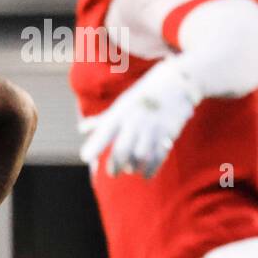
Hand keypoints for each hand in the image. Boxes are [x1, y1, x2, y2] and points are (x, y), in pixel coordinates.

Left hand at [79, 58, 198, 178]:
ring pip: (141, 155)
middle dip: (115, 164)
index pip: (104, 132)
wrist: (176, 82)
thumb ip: (103, 120)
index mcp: (120, 113)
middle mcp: (135, 121)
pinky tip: (146, 175)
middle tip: (112, 173)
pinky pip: (159, 155)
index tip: (85, 157)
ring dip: (134, 166)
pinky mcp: (169, 132)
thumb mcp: (121, 105)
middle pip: (122, 149)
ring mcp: (153, 127)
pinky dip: (152, 168)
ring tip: (130, 169)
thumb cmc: (142, 96)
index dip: (95, 145)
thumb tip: (82, 129)